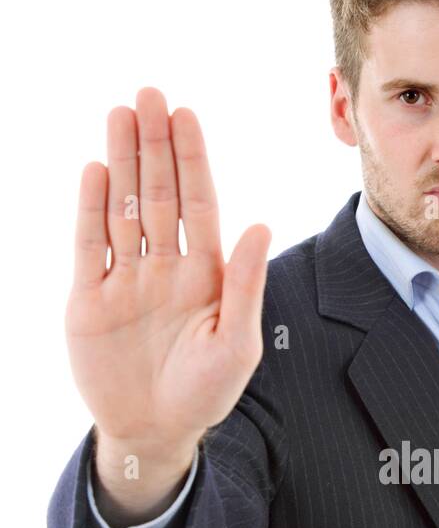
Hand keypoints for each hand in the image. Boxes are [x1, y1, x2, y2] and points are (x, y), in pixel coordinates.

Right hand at [66, 86, 270, 450]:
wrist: (153, 433)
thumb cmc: (205, 394)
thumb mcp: (236, 343)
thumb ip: (246, 283)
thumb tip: (261, 224)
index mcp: (205, 275)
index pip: (198, 203)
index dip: (191, 159)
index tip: (185, 115)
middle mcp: (165, 268)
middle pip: (158, 194)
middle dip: (154, 144)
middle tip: (148, 93)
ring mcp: (125, 280)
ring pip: (122, 208)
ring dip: (122, 162)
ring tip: (120, 114)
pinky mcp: (89, 298)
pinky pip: (89, 244)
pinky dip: (91, 207)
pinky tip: (96, 169)